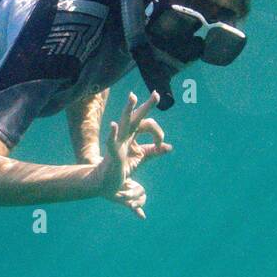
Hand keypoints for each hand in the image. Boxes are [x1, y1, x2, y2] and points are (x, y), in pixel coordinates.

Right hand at [89, 90, 171, 216]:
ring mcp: (118, 143)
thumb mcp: (140, 158)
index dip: (158, 134)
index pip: (149, 125)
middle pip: (137, 117)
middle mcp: (126, 136)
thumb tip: (169, 147)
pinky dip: (112, 134)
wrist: (107, 183)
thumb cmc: (121, 168)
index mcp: (133, 136)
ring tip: (132, 97)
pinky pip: (111, 141)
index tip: (161, 146)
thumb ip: (153, 152)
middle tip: (156, 94)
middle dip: (147, 106)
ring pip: (124, 123)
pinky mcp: (112, 153)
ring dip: (128, 110)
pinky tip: (113, 125)